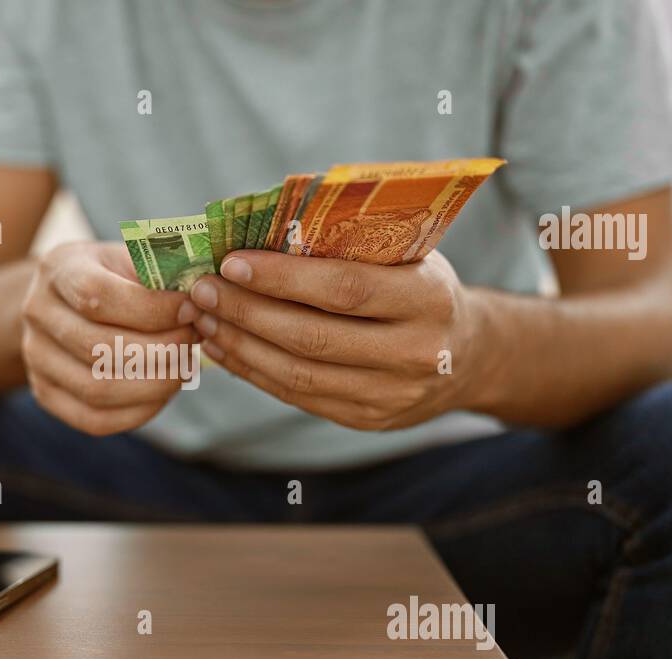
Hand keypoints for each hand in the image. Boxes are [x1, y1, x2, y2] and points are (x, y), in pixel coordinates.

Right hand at [21, 241, 199, 434]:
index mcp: (58, 268)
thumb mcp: (133, 257)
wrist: (67, 300)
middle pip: (98, 348)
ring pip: (97, 389)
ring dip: (154, 385)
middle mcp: (37, 313)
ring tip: (185, 367)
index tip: (192, 309)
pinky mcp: (46, 394)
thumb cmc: (114, 275)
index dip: (152, 309)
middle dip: (160, 350)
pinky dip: (139, 411)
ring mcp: (36, 358)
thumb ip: (162, 274)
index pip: (97, 296)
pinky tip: (165, 392)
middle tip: (193, 342)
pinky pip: (95, 420)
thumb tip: (201, 302)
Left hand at [186, 249, 489, 429]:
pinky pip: (297, 396)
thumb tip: (263, 225)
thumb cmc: (421, 288)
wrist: (469, 357)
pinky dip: (253, 370)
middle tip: (202, 289)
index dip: (283, 278)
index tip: (232, 262)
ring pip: (298, 373)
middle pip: (313, 337)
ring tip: (202, 316)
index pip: (344, 289)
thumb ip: (352, 244)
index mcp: (427, 299)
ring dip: (240, 344)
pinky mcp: (366, 419)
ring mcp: (390, 394)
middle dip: (247, 311)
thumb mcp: (407, 256)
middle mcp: (413, 353)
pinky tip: (223, 346)